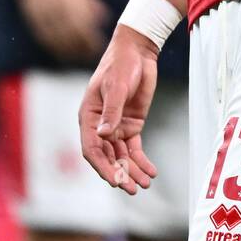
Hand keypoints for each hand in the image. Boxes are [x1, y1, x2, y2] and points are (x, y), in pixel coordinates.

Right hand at [14, 0, 109, 62]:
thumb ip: (91, 2)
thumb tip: (103, 18)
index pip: (85, 27)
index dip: (92, 40)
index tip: (100, 46)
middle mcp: (58, 9)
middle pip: (72, 36)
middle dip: (82, 48)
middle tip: (91, 55)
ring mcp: (44, 14)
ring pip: (57, 40)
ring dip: (68, 51)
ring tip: (77, 56)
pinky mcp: (32, 17)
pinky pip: (43, 37)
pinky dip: (53, 46)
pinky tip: (60, 51)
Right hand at [79, 26, 158, 194]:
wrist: (138, 52)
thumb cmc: (120, 65)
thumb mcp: (116, 86)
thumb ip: (112, 111)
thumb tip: (104, 135)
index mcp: (89, 118)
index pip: (92, 149)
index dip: (102, 167)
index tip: (115, 180)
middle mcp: (100, 126)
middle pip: (107, 157)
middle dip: (120, 174)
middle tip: (133, 189)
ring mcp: (116, 127)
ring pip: (122, 156)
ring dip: (132, 171)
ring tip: (145, 185)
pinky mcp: (132, 124)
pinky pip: (134, 148)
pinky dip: (142, 160)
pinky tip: (151, 171)